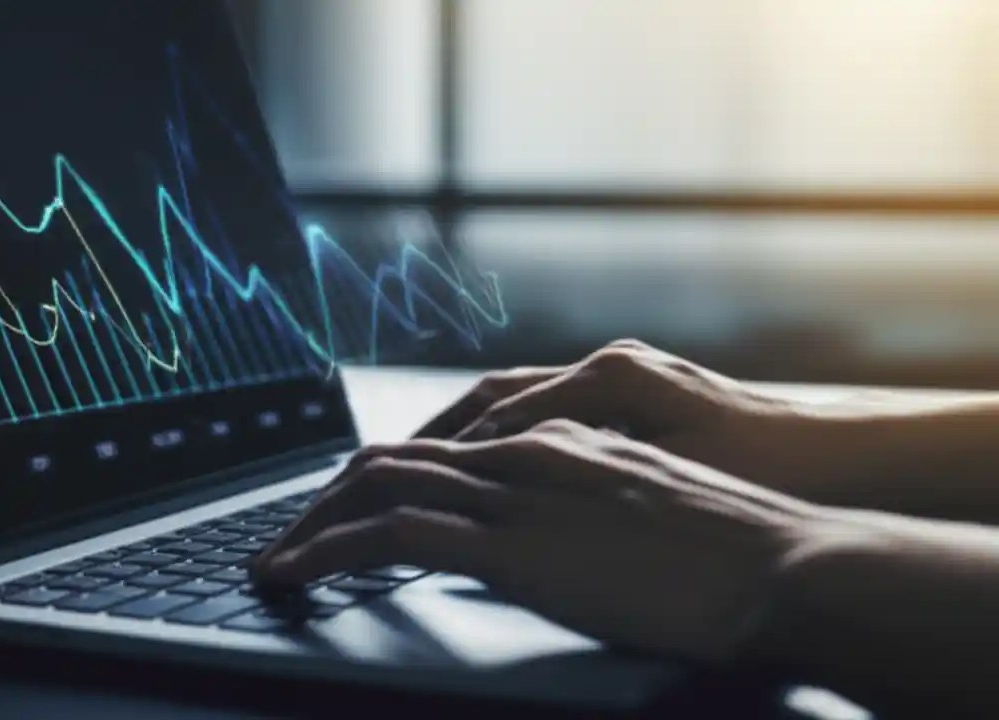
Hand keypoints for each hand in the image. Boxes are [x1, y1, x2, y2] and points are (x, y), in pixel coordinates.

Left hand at [254, 420, 835, 661]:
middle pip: (394, 458)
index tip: (347, 513)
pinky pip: (388, 536)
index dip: (384, 479)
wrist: (785, 566)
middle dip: (329, 498)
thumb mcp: (648, 516)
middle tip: (289, 536)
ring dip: (310, 525)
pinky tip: (293, 577)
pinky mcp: (508, 545)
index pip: (442, 448)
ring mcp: (512, 493)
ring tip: (270, 561)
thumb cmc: (736, 553)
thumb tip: (551, 536)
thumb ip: (589, 513)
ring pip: (375, 487)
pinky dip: (326, 552)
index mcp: (556, 442)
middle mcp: (523, 452)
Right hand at [416, 340, 862, 501]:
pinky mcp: (634, 389)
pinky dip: (513, 432)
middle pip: (499, 391)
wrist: (829, 452)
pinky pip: (551, 407)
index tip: (406, 477)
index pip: (504, 410)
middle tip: (393, 462)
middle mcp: (608, 362)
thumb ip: (582, 459)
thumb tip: (502, 465)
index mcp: (611, 375)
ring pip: (521, 395)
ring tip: (427, 461)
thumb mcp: (667, 470)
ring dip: (473, 428)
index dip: (452, 448)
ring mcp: (620, 371)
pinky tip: (494, 461)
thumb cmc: (759, 464)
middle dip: (443, 428)